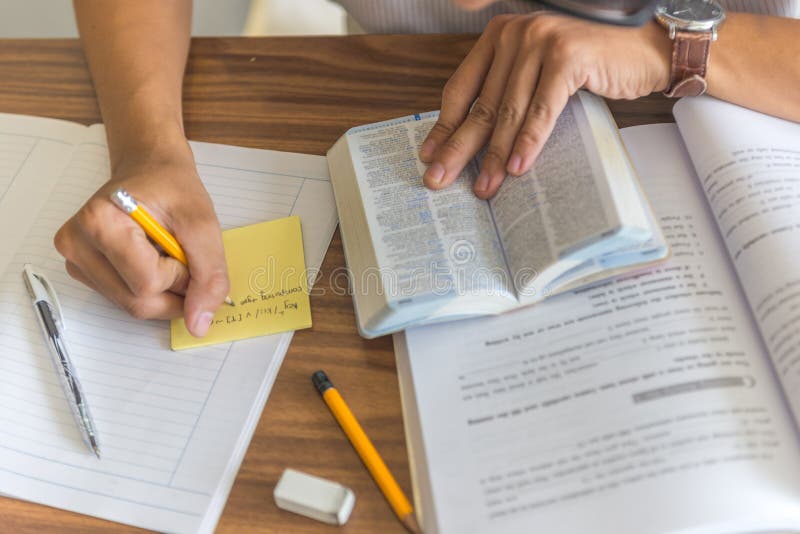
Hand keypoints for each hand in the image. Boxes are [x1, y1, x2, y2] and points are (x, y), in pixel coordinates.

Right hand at [54, 140, 229, 336]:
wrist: (151, 170)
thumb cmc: (172, 188)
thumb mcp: (203, 225)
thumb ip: (208, 275)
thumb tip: (200, 323)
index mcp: (100, 222)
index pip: (147, 282)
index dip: (181, 276)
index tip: (186, 251)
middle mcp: (77, 242)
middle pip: (136, 302)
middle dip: (173, 290)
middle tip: (182, 258)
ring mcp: (75, 259)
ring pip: (130, 306)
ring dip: (163, 291)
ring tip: (165, 255)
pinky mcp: (81, 270)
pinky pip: (123, 300)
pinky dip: (148, 289)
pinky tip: (150, 261)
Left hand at [419, 13, 671, 198]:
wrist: (642, 52)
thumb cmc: (586, 67)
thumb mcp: (534, 75)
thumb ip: (505, 94)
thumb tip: (470, 142)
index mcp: (498, 36)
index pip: (461, 88)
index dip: (444, 126)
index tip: (429, 156)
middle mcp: (514, 33)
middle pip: (480, 104)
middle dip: (459, 148)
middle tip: (439, 179)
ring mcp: (541, 41)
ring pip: (509, 111)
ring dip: (495, 155)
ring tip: (484, 187)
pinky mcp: (568, 56)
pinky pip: (542, 109)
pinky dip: (530, 141)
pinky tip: (519, 168)